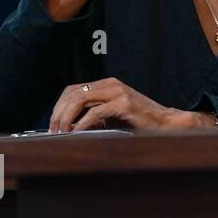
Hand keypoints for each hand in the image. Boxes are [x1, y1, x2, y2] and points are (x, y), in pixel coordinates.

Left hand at [48, 78, 209, 131]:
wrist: (165, 122)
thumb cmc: (139, 121)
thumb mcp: (111, 116)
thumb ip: (92, 116)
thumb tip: (67, 127)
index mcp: (106, 85)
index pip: (72, 90)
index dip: (59, 107)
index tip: (53, 124)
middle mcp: (110, 84)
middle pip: (72, 94)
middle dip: (58, 114)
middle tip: (54, 131)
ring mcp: (117, 92)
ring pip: (79, 100)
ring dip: (66, 118)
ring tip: (63, 133)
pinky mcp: (123, 103)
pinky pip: (95, 112)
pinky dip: (82, 124)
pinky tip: (78, 133)